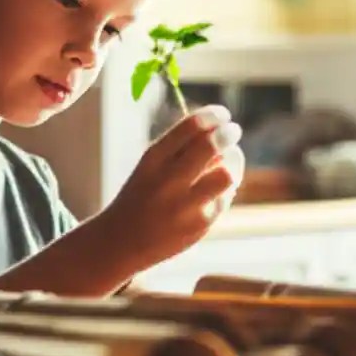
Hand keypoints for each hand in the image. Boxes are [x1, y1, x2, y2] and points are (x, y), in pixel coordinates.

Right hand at [101, 105, 244, 266]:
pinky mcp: (200, 225)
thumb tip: (221, 131)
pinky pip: (225, 198)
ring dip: (233, 162)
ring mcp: (185, 204)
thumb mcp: (150, 166)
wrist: (121, 241)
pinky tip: (216, 190)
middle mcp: (168, 180)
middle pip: (212, 145)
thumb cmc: (142, 195)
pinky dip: (225, 189)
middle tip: (233, 131)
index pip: (191, 126)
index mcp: (153, 158)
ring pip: (226, 173)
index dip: (213, 115)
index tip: (222, 114)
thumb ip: (181, 149)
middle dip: (228, 133)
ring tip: (229, 161)